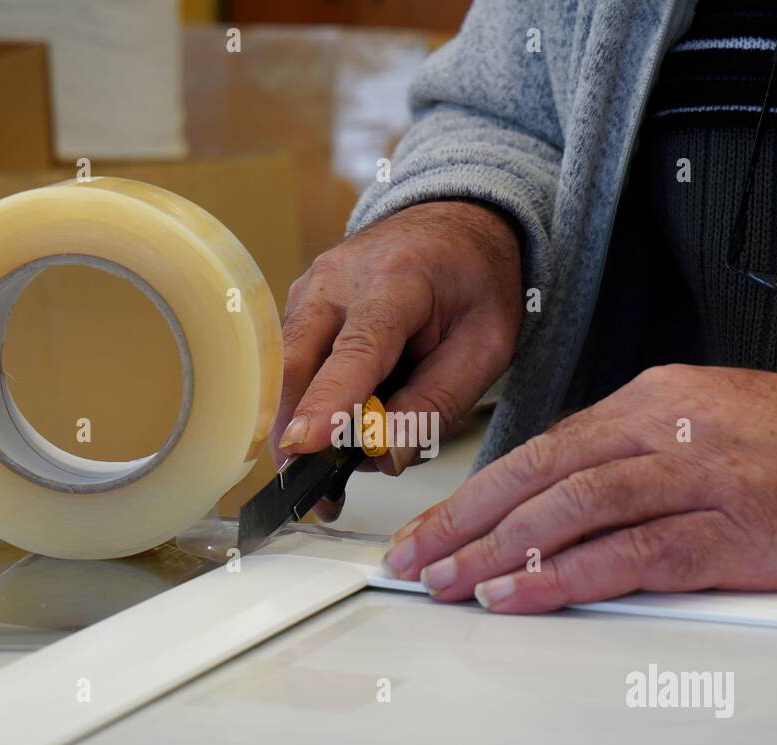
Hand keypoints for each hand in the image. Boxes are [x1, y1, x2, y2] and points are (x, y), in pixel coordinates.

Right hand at [270, 201, 521, 499]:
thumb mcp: (486, 345)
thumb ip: (438, 403)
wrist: (456, 222)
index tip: (304, 445)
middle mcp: (338, 280)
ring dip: (307, 424)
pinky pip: (295, 368)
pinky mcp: (299, 308)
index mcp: (397, 280)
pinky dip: (311, 405)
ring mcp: (310, 291)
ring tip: (340, 465)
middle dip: (295, 430)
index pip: (357, 350)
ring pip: (289, 373)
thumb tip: (385, 456)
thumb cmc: (475, 281)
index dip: (329, 402)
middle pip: (298, 364)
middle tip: (307, 489)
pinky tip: (338, 431)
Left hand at [383, 365, 776, 612]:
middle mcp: (669, 426)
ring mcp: (701, 475)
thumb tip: (562, 499)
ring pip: (572, 508)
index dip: (477, 492)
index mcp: (658, 397)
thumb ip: (638, 454)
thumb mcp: (714, 424)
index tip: (432, 526)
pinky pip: (629, 555)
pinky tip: (518, 597)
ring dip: (498, 551)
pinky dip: (564, 577)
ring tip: (448, 583)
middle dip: (464, 521)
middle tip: (413, 559)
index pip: (543, 446)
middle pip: (540, 474)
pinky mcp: (734, 530)